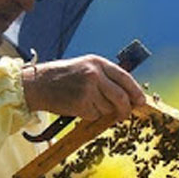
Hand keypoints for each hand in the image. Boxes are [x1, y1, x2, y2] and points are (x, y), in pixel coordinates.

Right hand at [22, 55, 145, 122]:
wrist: (38, 84)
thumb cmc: (63, 77)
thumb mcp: (85, 67)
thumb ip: (106, 77)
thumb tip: (128, 94)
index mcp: (97, 62)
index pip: (125, 78)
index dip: (135, 91)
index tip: (141, 101)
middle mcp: (94, 74)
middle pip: (121, 96)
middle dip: (126, 108)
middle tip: (125, 114)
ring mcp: (87, 89)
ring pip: (108, 108)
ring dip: (103, 111)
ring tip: (89, 103)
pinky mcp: (80, 103)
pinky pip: (95, 115)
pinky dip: (91, 115)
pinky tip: (80, 107)